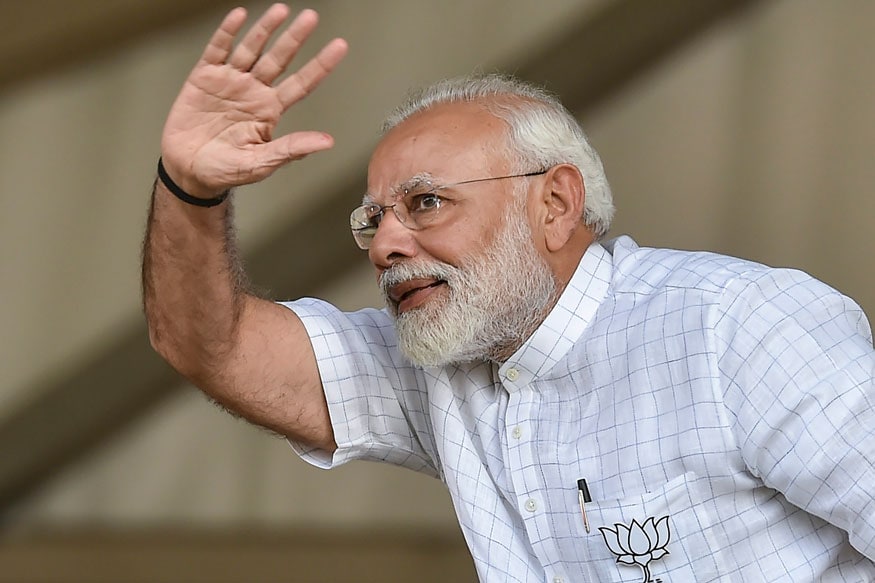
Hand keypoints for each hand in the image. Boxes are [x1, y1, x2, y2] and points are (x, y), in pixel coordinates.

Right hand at [160, 4, 347, 197]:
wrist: (189, 171)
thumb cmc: (225, 169)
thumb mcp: (262, 163)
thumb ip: (292, 149)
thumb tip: (326, 142)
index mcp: (270, 110)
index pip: (302, 83)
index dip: (320, 65)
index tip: (338, 46)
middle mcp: (254, 91)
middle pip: (280, 59)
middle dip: (295, 38)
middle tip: (311, 18)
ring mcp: (230, 81)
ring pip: (252, 49)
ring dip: (265, 30)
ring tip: (281, 11)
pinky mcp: (204, 77)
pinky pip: (218, 50)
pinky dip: (227, 32)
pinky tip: (239, 16)